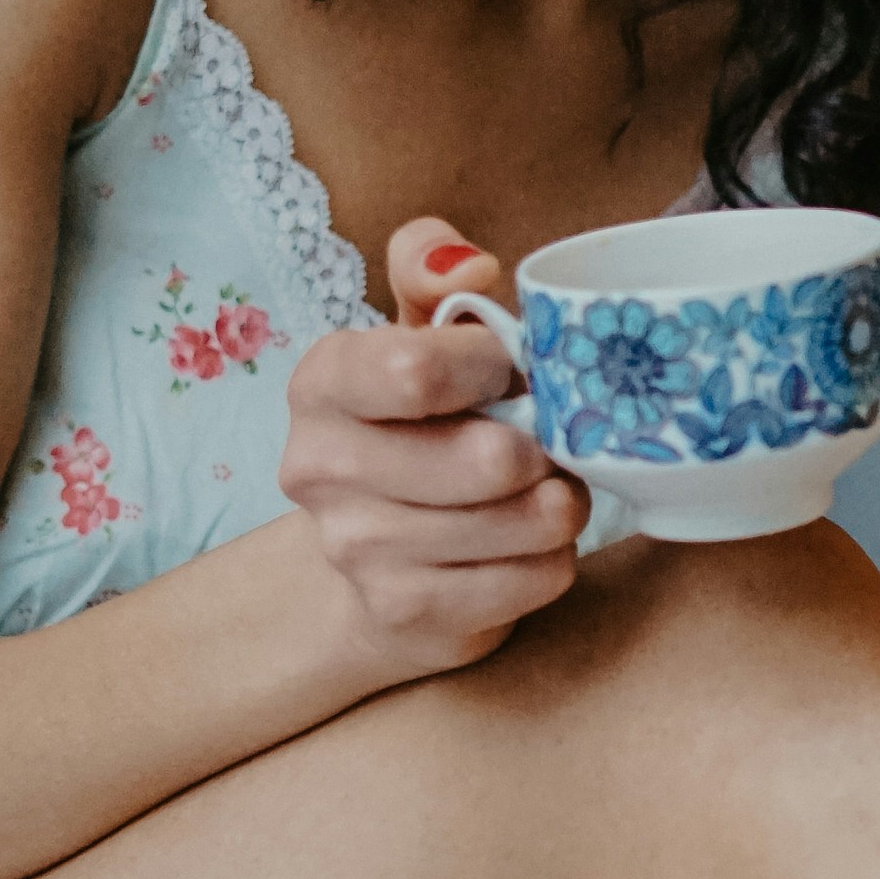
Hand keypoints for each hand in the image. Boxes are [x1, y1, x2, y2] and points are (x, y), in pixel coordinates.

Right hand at [277, 220, 588, 677]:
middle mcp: (318, 468)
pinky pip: (535, 577)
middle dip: (543, 446)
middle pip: (487, 460)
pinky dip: (555, 556)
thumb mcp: (418, 332)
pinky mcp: (406, 612)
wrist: (377, 558)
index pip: (418, 372)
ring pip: (525, 522)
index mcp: (322, 383)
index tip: (512, 370)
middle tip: (546, 439)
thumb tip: (468, 266)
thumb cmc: (417, 423)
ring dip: (560, 502)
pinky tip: (530, 542)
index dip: (495, 367)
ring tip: (545, 487)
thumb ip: (430, 271)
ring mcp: (357, 551)